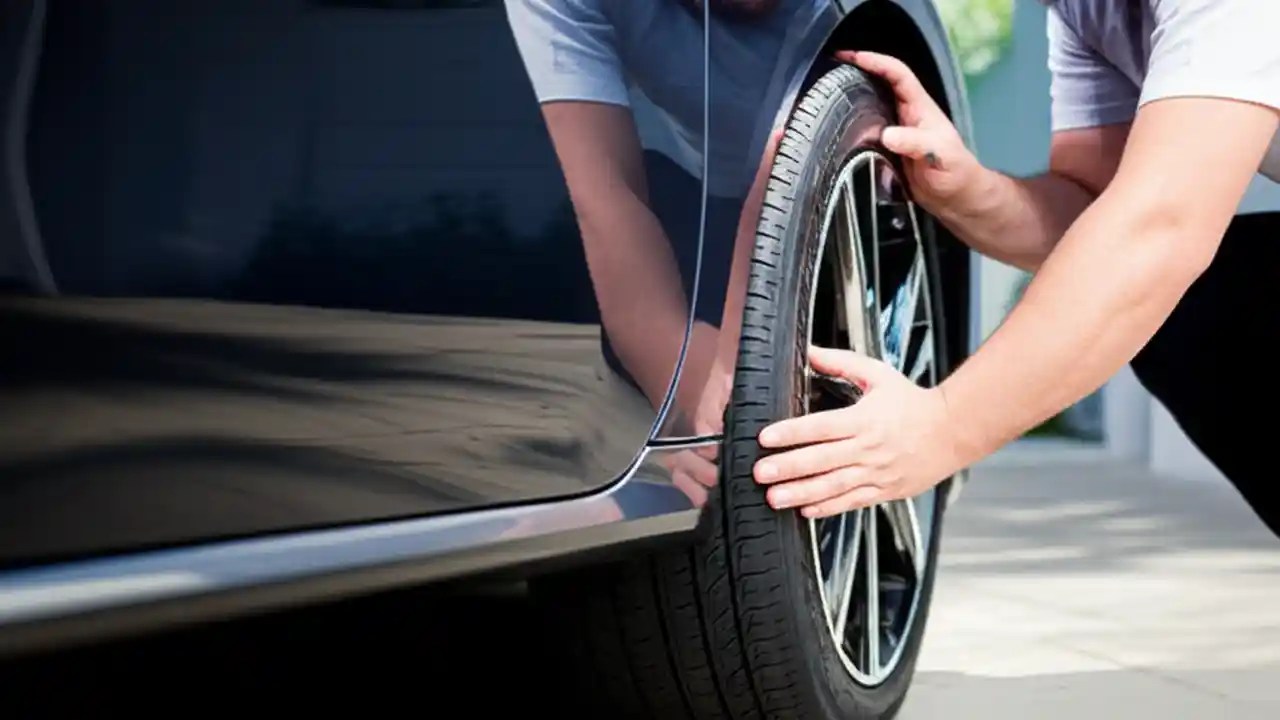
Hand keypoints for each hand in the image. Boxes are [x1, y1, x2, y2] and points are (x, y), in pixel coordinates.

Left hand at [752, 346, 963, 517]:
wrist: (952, 431)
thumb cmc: (914, 403)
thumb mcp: (878, 375)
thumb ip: (841, 363)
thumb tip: (810, 352)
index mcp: (864, 419)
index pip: (821, 426)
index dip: (791, 432)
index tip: (766, 438)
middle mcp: (869, 448)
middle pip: (822, 459)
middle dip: (788, 467)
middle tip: (760, 473)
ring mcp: (876, 473)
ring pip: (833, 486)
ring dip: (801, 493)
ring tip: (774, 498)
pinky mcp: (884, 491)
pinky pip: (851, 502)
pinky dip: (828, 508)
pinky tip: (806, 510)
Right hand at [835, 50, 985, 217]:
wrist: (955, 200)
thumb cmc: (955, 173)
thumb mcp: (940, 155)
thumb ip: (916, 143)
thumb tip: (886, 135)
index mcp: (919, 108)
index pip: (897, 74)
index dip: (876, 62)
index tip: (852, 57)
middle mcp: (904, 116)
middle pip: (878, 85)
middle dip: (856, 75)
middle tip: (828, 75)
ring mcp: (894, 133)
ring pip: (868, 109)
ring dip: (849, 101)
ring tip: (824, 100)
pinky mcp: (885, 151)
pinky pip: (864, 134)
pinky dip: (849, 130)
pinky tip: (834, 133)